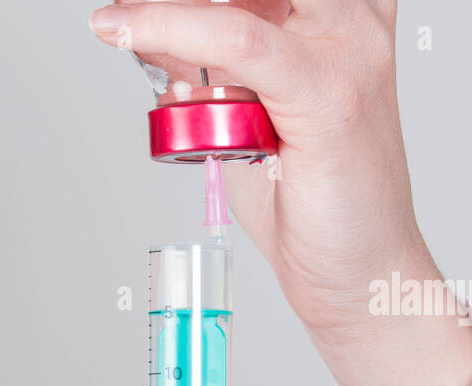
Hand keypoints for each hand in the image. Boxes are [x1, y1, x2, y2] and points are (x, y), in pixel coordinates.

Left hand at [88, 0, 471, 385]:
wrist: (357, 273)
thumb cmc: (309, 201)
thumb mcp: (242, 115)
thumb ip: (205, 69)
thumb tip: (143, 34)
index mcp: (344, 15)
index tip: (131, 4)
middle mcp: (353, 20)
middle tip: (122, 7)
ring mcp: (348, 50)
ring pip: (238, 2)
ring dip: (163, 8)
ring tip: (114, 23)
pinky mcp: (330, 94)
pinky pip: (238, 41)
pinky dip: (170, 29)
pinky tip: (119, 30)